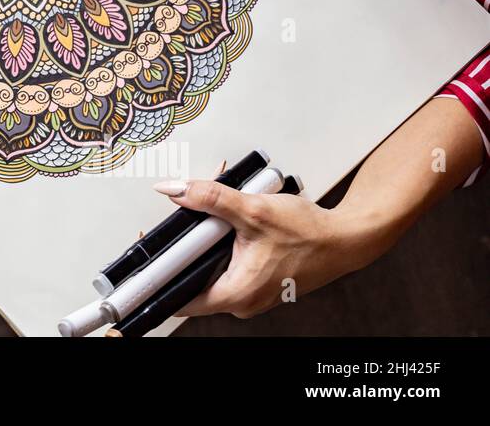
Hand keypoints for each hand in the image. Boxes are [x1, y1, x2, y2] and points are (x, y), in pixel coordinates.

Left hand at [152, 178, 382, 319]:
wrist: (346, 238)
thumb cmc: (310, 233)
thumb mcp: (252, 209)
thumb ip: (209, 198)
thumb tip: (174, 190)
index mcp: (236, 294)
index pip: (179, 296)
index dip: (158, 275)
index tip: (145, 256)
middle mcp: (241, 300)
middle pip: (192, 276)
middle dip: (183, 245)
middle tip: (177, 220)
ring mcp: (250, 292)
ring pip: (210, 266)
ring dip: (204, 238)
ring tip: (208, 210)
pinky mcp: (257, 280)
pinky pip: (227, 262)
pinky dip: (221, 240)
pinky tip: (226, 217)